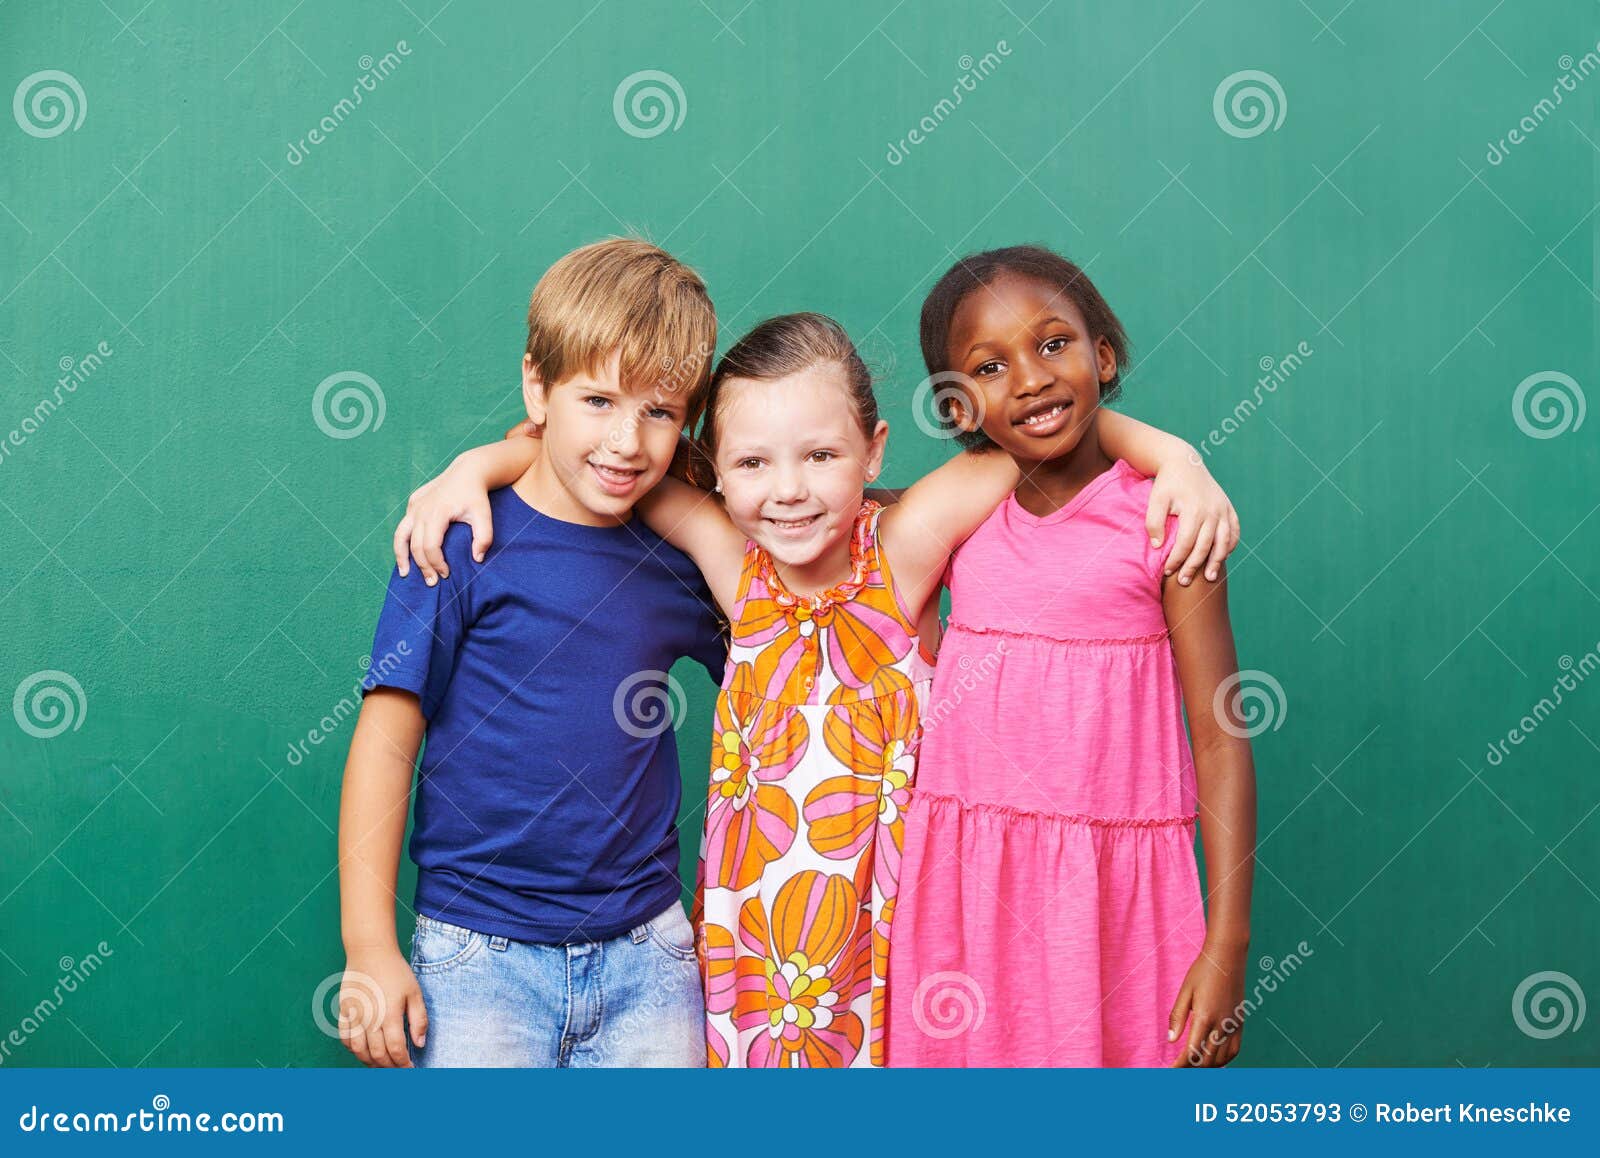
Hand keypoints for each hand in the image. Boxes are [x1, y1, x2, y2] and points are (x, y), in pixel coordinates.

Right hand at [338, 946, 426, 1067]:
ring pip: (359, 1051)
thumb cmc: (395, 970)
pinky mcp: (344, 1011)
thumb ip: (419, 1020)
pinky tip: (363, 1052)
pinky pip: (345, 1038)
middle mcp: (370, 1020)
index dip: (404, 1064)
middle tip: (398, 1069)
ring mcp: (354, 1016)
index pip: (396, 1050)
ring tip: (382, 1065)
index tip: (411, 1069)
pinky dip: (353, 1050)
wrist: (370, 952)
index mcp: (389, 1015)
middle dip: (390, 1067)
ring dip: (371, 1062)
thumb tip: (419, 1044)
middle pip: (378, 1055)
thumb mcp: (414, 992)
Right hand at [392, 464, 497, 585]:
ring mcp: (414, 506)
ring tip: (405, 574)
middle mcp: (421, 510)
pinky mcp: (413, 502)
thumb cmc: (476, 496)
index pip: (430, 546)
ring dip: (401, 556)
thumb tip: (477, 559)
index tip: (446, 575)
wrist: (468, 471)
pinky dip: (402, 542)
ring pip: (400, 535)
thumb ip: (484, 537)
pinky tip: (407, 554)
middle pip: (415, 545)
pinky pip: (403, 526)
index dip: (437, 563)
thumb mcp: (485, 515)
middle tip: (432, 582)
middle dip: (423, 566)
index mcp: (437, 513)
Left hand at [1147, 451, 1239, 585]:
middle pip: (1205, 546)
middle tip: (1184, 582)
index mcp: (1194, 510)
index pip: (1186, 543)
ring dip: (1216, 561)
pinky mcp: (1228, 508)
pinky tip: (1222, 557)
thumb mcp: (1155, 499)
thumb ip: (1153, 522)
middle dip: (1194, 566)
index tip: (1168, 571)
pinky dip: (1229, 545)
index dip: (1177, 560)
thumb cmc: (1167, 483)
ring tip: (1209, 578)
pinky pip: (1233, 531)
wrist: (1185, 462)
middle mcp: (1213, 511)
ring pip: (1223, 542)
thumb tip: (1158, 546)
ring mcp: (1223, 510)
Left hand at [1167, 941, 1246, 1066]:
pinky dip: (1224, 1060)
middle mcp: (1222, 1024)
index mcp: (1205, 1017)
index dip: (1180, 1065)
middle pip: (1207, 1060)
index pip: (1192, 1052)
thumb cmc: (1203, 971)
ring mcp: (1234, 1024)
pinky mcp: (1240, 1022)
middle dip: (1191, 1069)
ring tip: (1193, 1068)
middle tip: (1178, 1071)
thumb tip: (1170, 1040)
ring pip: (1222, 1058)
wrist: (1228, 956)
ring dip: (1207, 1067)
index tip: (1171, 1071)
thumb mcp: (1185, 991)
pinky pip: (1235, 1050)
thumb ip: (1177, 1017)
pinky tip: (1214, 1060)